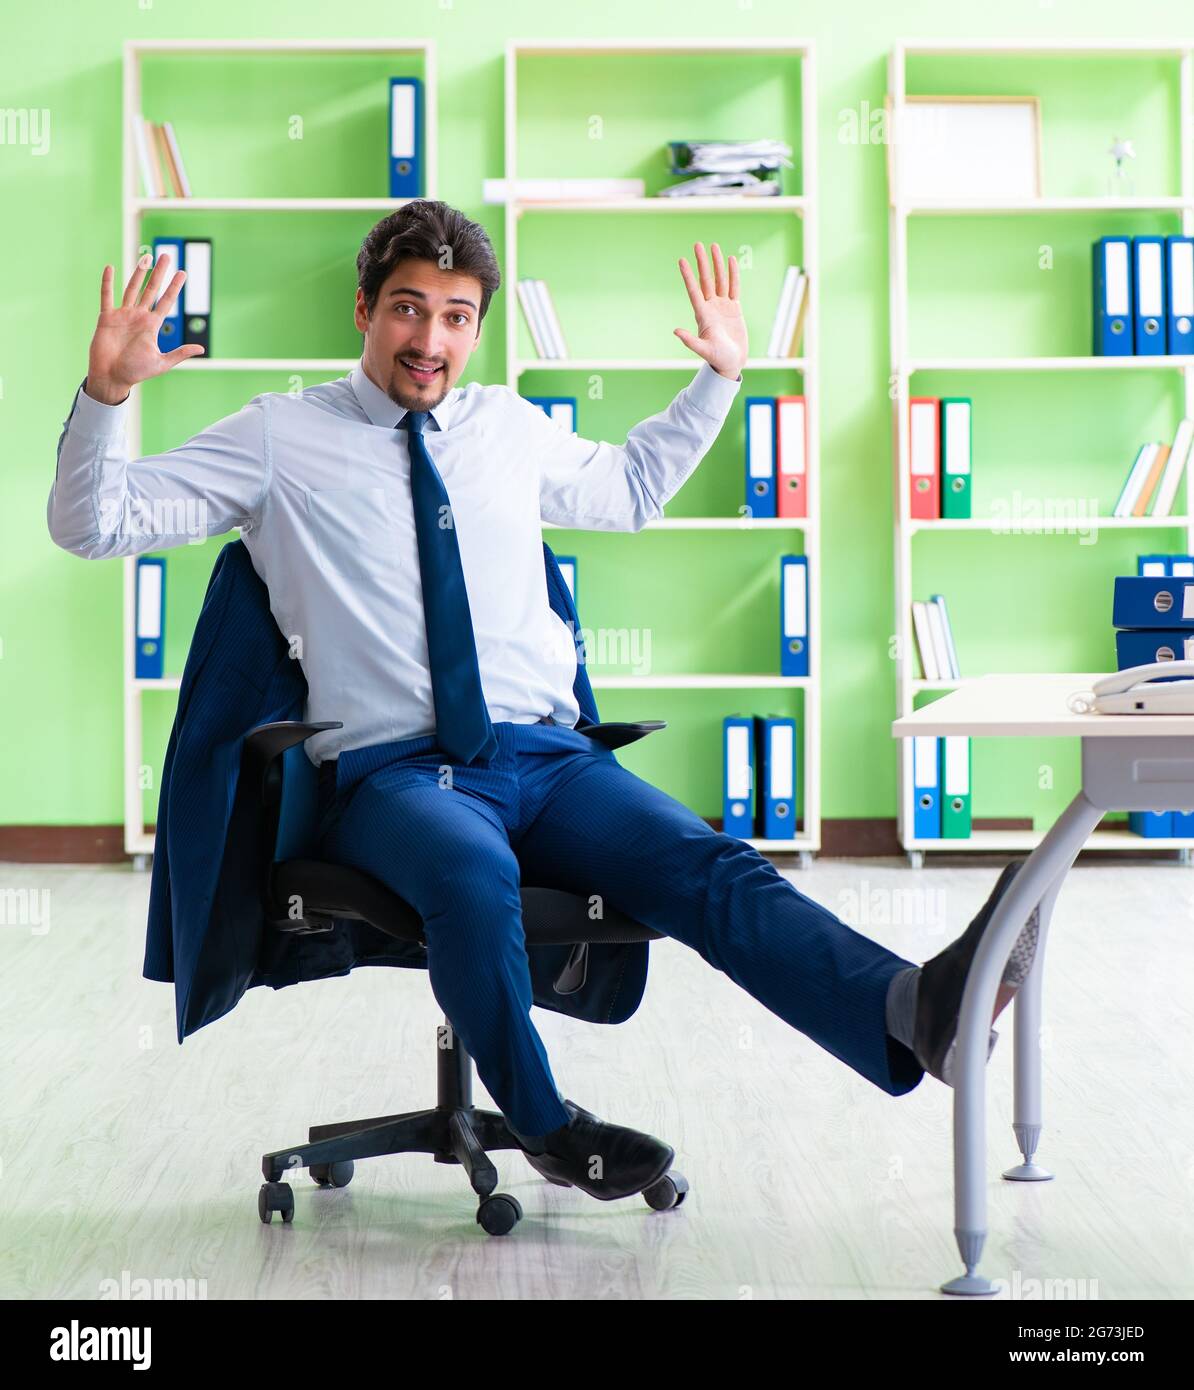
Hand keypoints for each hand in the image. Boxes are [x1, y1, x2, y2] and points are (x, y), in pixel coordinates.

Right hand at [85, 253, 204, 404]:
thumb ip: (180, 353)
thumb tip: (201, 348)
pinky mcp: (107, 317)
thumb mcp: (161, 363)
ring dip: (138, 273)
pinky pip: (107, 296)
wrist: (112, 377)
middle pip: (151, 289)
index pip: (166, 301)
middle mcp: (139, 316)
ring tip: (146, 257)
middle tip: (167, 256)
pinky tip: (111, 268)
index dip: (175, 288)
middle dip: (159, 273)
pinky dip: (107, 283)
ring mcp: (123, 315)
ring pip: (131, 288)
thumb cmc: (136, 372)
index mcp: (152, 325)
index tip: (183, 273)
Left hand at [674, 241, 747, 379]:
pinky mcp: (734, 308)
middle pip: (706, 280)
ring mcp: (722, 306)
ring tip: (714, 246)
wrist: (731, 362)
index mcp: (702, 315)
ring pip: (720, 280)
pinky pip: (734, 287)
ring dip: (717, 263)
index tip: (682, 261)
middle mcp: (711, 307)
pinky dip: (733, 274)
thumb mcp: (704, 350)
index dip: (688, 276)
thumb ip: (690, 341)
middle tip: (698, 245)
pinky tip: (730, 260)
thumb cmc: (717, 358)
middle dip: (702, 262)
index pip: (694, 291)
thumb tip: (675, 331)